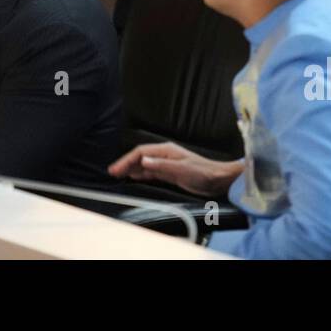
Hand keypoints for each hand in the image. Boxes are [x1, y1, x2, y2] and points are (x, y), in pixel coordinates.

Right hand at [108, 141, 243, 196]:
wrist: (218, 180)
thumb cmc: (203, 172)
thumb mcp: (181, 169)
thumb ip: (161, 165)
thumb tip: (143, 160)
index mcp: (165, 150)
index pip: (140, 152)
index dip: (126, 160)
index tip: (116, 169)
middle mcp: (164, 155)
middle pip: (140, 157)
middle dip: (125, 163)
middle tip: (112, 172)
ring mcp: (167, 163)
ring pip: (144, 164)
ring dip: (131, 168)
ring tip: (119, 174)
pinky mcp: (170, 172)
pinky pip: (151, 172)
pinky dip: (140, 174)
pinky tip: (134, 176)